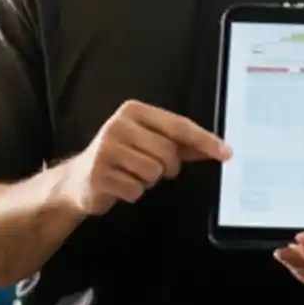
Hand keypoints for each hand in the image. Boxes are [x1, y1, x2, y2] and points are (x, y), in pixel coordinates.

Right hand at [60, 99, 230, 216]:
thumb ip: (182, 144)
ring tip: (132, 175)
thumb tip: (216, 148)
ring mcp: (106, 149)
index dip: (205, 140)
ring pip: (153, 172)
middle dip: (166, 167)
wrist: (77, 180)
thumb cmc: (121, 158)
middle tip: (152, 169)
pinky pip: (136, 190)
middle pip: (168, 152)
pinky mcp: (98, 174)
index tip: (226, 152)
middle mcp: (118, 125)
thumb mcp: (150, 144)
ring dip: (148, 181)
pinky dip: (133, 193)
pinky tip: (119, 185)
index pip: (179, 125)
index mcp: (134, 111)